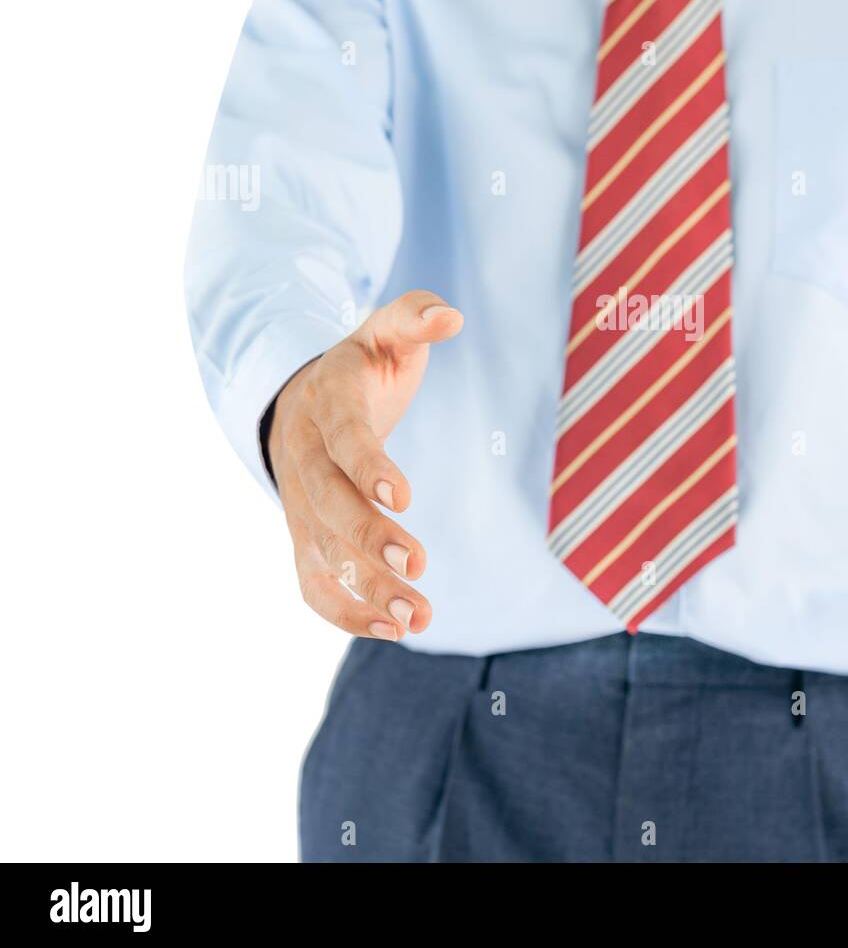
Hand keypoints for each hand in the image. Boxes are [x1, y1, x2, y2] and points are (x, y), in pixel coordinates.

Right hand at [267, 290, 462, 639]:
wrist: (301, 398)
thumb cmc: (361, 366)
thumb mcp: (386, 329)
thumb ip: (415, 318)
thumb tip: (449, 316)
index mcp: (325, 402)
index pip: (344, 438)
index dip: (369, 466)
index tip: (405, 497)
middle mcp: (303, 456)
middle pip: (329, 505)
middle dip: (370, 539)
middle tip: (420, 567)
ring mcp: (298, 502)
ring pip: (322, 552)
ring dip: (366, 588)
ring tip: (417, 619)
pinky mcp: (304, 536)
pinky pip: (312, 581)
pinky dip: (344, 611)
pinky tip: (391, 631)